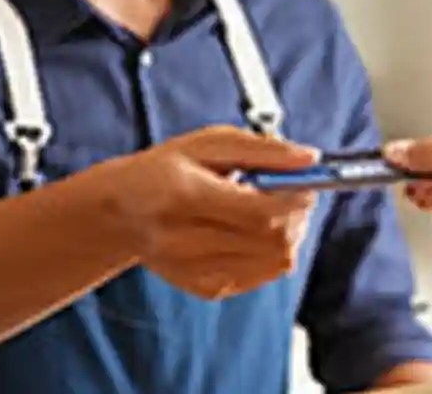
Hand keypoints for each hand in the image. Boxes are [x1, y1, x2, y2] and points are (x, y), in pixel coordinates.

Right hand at [111, 126, 319, 299]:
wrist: (120, 214)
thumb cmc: (165, 170)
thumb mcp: (208, 143)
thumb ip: (262, 150)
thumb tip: (310, 158)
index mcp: (184, 196)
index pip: (260, 212)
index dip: (296, 199)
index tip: (307, 183)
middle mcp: (184, 241)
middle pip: (272, 240)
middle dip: (297, 215)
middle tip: (293, 194)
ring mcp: (194, 271)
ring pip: (275, 261)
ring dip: (289, 233)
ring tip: (272, 210)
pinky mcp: (206, 288)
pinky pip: (264, 274)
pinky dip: (271, 251)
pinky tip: (254, 232)